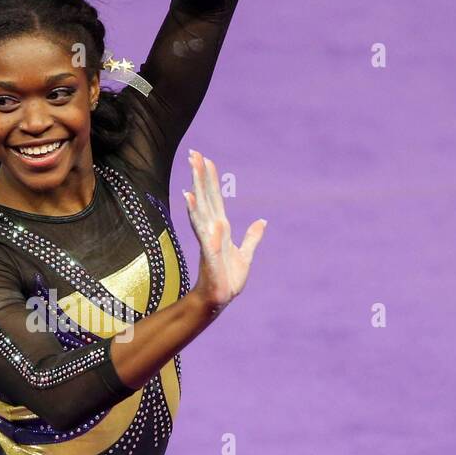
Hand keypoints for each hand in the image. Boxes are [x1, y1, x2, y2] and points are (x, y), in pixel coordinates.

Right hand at [183, 150, 265, 310]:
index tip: (204, 159)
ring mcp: (209, 242)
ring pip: (202, 212)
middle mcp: (212, 231)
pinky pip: (206, 237)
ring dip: (196, 194)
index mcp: (221, 229)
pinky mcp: (210, 256)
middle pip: (205, 198)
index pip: (214, 198)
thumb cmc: (228, 279)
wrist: (219, 300)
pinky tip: (198, 210)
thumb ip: (253, 237)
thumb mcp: (246, 255)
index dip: (210, 179)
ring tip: (192, 176)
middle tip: (193, 154)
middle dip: (199, 177)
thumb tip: (262, 221)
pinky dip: (201, 223)